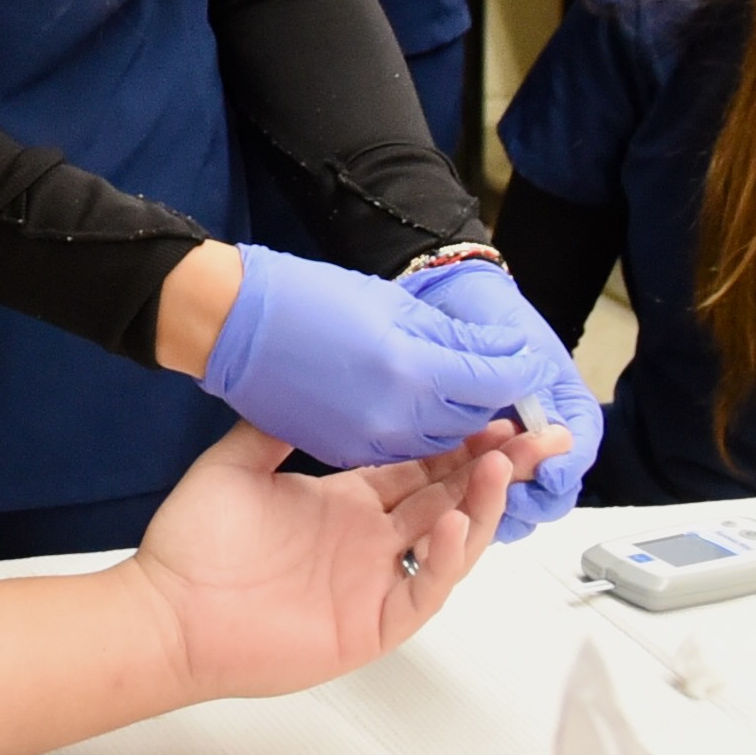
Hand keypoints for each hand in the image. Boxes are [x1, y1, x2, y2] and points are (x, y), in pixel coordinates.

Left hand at [0, 422, 525, 754]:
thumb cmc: (195, 544)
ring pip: (451, 541)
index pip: (419, 465)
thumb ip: (274, 428)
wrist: (168, 610)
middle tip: (535, 434)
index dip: (457, 440)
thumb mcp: (235, 465)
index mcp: (346, 499)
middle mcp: (371, 538)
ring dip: (481, 504)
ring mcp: (376, 581)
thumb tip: (309, 381)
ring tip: (501, 464)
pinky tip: (456, 524)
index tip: (493, 408)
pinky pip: (423, 590)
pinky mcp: (373, 623)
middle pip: (449, 496)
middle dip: (494, 465)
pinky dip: (446, 559)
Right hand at [194, 242, 545, 468]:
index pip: (490, 383)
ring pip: (442, 449)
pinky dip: (426, 443)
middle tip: (529, 405)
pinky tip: (432, 426)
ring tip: (487, 420)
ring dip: (467, 434)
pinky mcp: (343, 452)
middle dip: (503, 415)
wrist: (227, 324)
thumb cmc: (298, 298)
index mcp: (410, 371)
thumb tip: (503, 352)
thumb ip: (450, 336)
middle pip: (473, 424)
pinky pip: (403, 456)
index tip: (529, 366)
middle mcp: (395, 417)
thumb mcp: (387, 304)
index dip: (517, 374)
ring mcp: (367, 441)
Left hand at [396, 257, 599, 538]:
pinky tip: (457, 510)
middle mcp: (542, 431)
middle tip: (511, 498)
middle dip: (538, 498)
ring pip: (523, 499)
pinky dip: (476, 504)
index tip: (546, 474)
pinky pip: (483, 494)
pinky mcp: (473, 458)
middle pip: (557, 485)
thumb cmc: (484, 310)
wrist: (442, 296)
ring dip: (509, 509)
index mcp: (563, 400)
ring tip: (483, 507)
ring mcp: (510, 447)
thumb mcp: (512, 336)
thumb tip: (557, 433)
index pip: (580, 444)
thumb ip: (532, 382)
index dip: (567, 465)